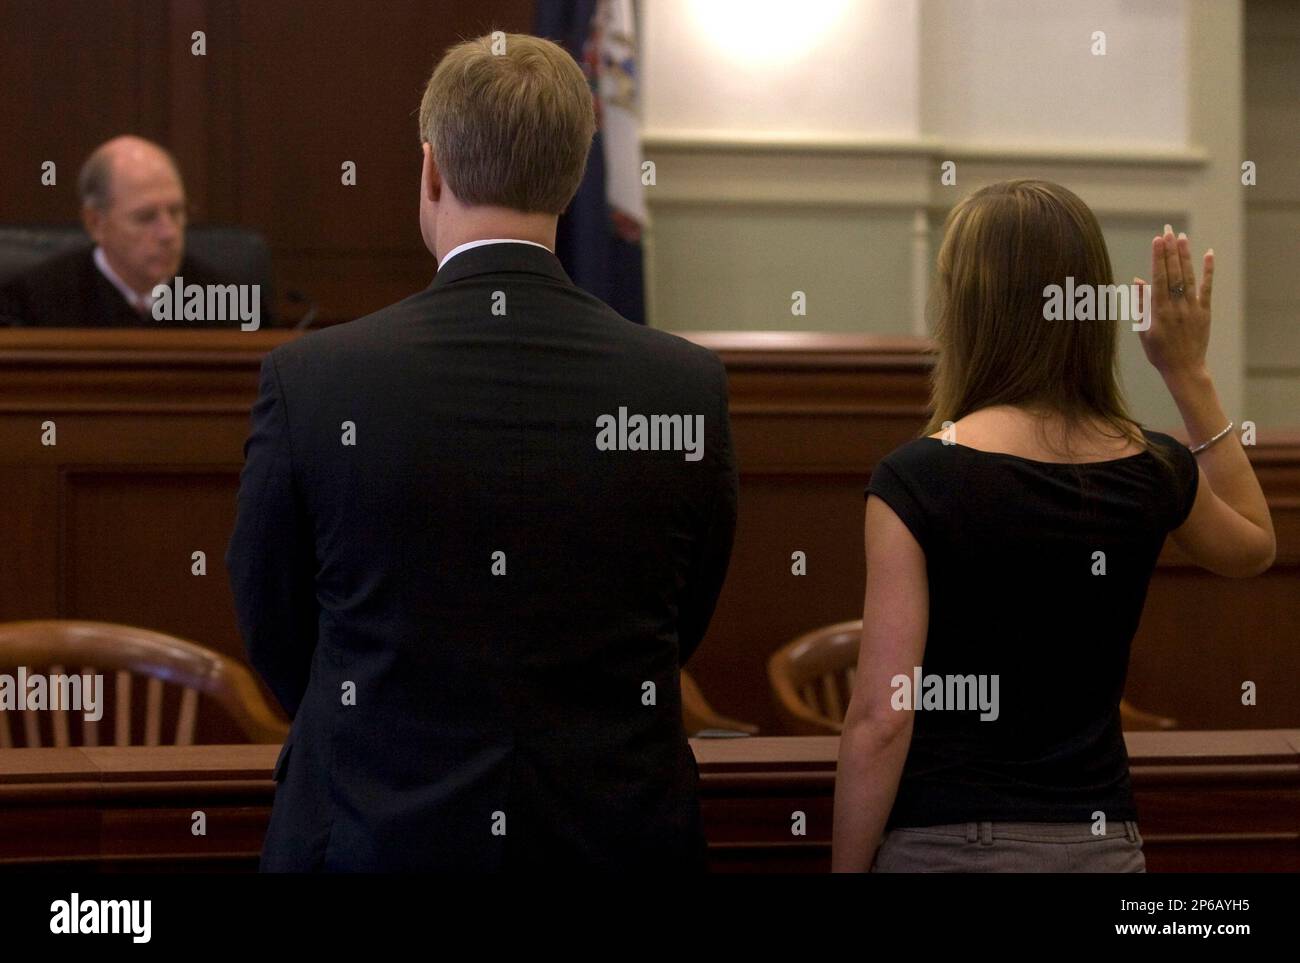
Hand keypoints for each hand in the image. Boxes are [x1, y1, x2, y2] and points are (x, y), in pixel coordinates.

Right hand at [1134, 224, 1212, 379]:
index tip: (1157, 239)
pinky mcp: (1204, 312)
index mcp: (1158, 311)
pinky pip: (1206, 288)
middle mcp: (1176, 306)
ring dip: (1185, 255)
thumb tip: (1138, 281)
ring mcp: (1192, 308)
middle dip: (1170, 249)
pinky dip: (1208, 270)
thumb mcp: (1143, 331)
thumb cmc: (1158, 352)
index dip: (1158, 257)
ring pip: (1188, 276)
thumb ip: (1140, 305)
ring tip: (1182, 236)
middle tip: (1168, 230)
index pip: (1159, 277)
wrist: (1183, 369)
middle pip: (1173, 272)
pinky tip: (1208, 254)